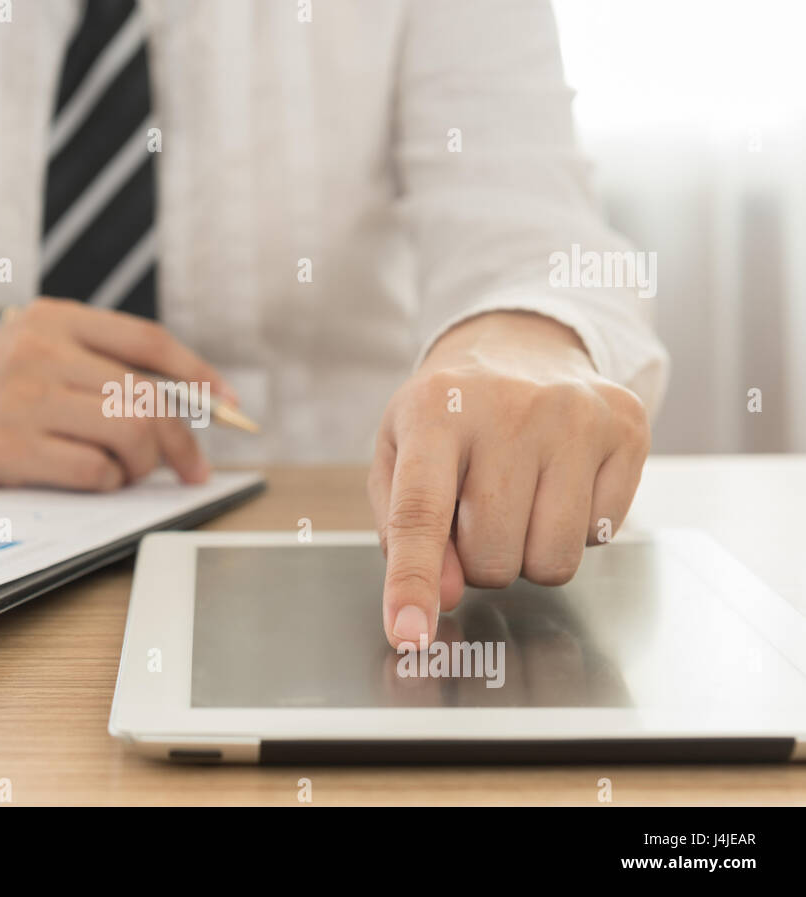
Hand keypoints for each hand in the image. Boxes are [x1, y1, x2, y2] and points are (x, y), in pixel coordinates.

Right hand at [0, 298, 236, 488]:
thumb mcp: (34, 346)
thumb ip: (96, 358)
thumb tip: (184, 397)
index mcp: (56, 319)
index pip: (149, 342)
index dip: (199, 375)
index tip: (228, 403)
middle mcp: (44, 352)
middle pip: (148, 398)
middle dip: (182, 441)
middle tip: (191, 467)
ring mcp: (27, 400)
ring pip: (130, 434)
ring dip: (144, 464)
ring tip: (129, 471)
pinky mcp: (12, 449)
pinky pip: (95, 472)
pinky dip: (109, 484)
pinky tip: (94, 479)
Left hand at [368, 311, 650, 648]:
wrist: (521, 348)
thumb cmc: (449, 417)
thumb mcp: (398, 458)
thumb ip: (401, 532)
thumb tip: (442, 592)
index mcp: (434, 410)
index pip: (420, 512)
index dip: (413, 582)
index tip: (409, 634)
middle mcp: (509, 408)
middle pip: (493, 555)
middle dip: (478, 561)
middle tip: (475, 515)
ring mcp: (576, 416)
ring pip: (551, 560)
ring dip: (527, 555)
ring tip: (517, 502)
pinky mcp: (627, 430)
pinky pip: (600, 540)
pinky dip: (574, 532)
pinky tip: (558, 484)